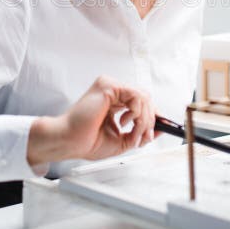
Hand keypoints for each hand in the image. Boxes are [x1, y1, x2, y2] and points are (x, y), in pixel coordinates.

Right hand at [26, 76, 155, 165]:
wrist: (70, 142)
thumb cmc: (86, 142)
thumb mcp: (121, 141)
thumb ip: (139, 133)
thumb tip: (158, 131)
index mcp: (112, 101)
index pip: (140, 102)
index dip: (152, 115)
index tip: (160, 128)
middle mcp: (111, 91)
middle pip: (144, 99)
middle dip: (150, 121)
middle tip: (144, 137)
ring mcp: (109, 86)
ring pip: (142, 97)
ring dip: (143, 120)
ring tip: (133, 134)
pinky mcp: (108, 86)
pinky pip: (136, 95)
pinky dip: (137, 113)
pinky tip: (125, 123)